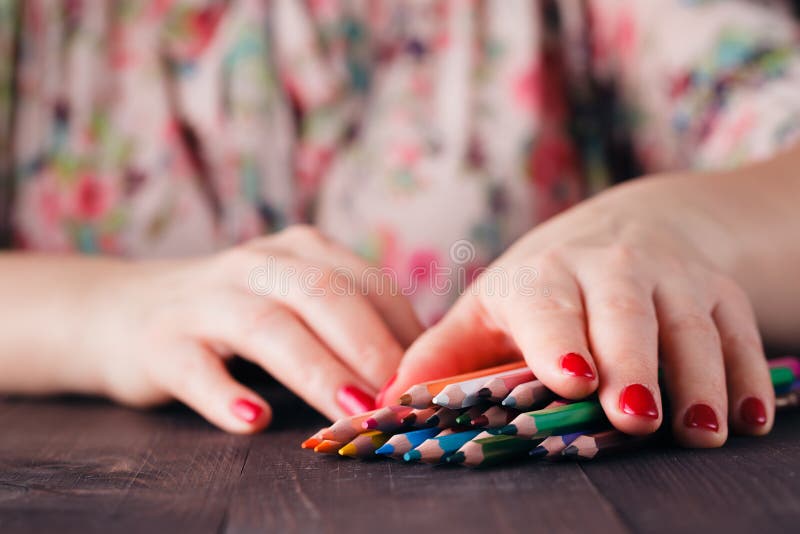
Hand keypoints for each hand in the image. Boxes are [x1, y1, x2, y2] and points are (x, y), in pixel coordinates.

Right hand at [87, 225, 421, 432]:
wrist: (125, 310)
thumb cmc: (235, 314)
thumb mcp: (293, 300)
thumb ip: (346, 320)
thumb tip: (418, 366)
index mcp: (299, 251)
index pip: (366, 284)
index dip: (403, 331)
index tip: (430, 378)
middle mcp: (255, 263)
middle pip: (322, 296)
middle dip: (369, 347)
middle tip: (401, 398)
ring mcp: (205, 300)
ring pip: (267, 328)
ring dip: (316, 371)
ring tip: (352, 413)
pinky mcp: (160, 341)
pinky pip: (194, 367)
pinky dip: (224, 394)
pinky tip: (253, 419)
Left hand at [382, 175, 775, 446]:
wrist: (624, 233)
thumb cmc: (543, 288)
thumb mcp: (487, 311)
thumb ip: (442, 356)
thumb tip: (388, 402)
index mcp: (542, 275)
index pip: (547, 302)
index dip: (558, 338)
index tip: (570, 380)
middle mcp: (609, 269)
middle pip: (624, 310)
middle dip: (632, 360)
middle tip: (633, 414)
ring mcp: (670, 278)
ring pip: (689, 323)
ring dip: (700, 377)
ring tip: (701, 430)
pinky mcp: (717, 292)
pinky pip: (739, 332)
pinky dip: (749, 375)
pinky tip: (745, 420)